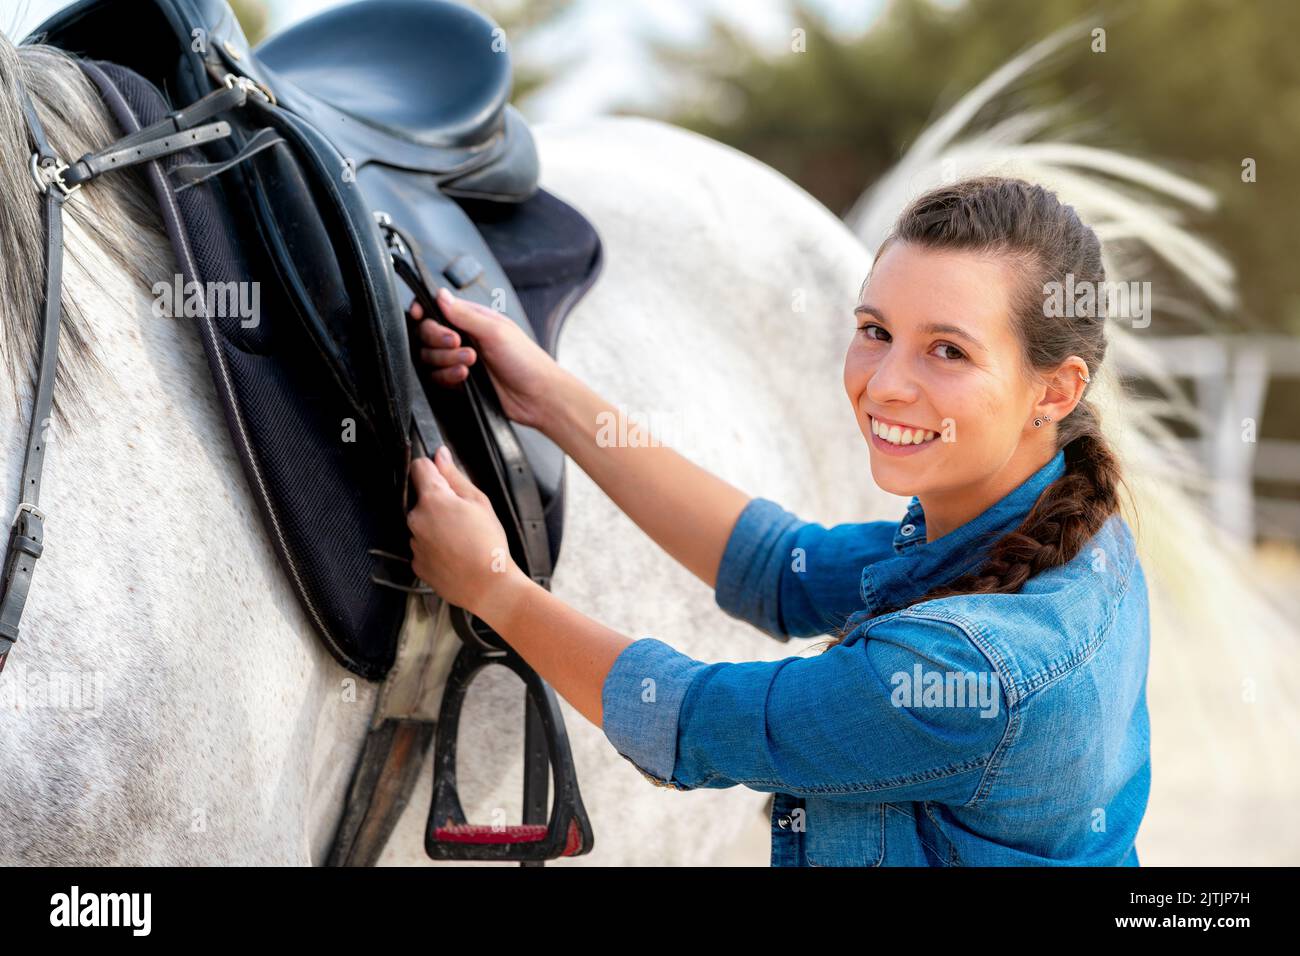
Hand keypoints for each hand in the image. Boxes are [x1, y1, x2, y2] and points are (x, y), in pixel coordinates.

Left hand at [407, 446, 528, 618]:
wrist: (489, 586)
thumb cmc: (489, 544)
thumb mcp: (479, 502)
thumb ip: (454, 475)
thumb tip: (440, 455)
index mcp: (433, 499)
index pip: (418, 467)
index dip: (432, 469)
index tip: (444, 478)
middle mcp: (416, 519)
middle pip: (421, 499)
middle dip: (438, 503)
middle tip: (464, 517)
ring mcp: (414, 543)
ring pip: (422, 524)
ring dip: (436, 527)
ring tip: (462, 540)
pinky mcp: (416, 563)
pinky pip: (423, 547)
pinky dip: (435, 548)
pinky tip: (456, 554)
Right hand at [409, 287, 563, 431]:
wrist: (537, 396)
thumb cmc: (526, 360)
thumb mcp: (496, 331)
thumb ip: (465, 314)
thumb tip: (440, 294)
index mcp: (472, 318)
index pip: (436, 309)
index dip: (423, 312)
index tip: (420, 317)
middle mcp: (463, 337)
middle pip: (427, 333)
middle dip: (438, 339)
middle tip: (459, 343)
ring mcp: (459, 359)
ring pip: (429, 356)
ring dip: (446, 359)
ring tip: (470, 362)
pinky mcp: (458, 381)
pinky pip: (437, 378)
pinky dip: (448, 377)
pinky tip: (464, 377)